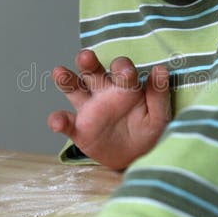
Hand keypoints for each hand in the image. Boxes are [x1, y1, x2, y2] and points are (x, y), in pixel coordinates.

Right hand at [47, 49, 170, 169]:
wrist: (138, 160)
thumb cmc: (149, 133)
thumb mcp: (159, 117)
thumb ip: (158, 95)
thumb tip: (160, 69)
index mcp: (125, 87)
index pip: (121, 69)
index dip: (122, 67)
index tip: (125, 72)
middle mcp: (104, 93)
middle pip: (92, 71)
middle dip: (88, 62)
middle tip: (85, 56)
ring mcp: (89, 110)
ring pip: (74, 89)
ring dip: (67, 79)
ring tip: (59, 72)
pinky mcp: (79, 129)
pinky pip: (66, 122)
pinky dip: (58, 120)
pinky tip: (57, 122)